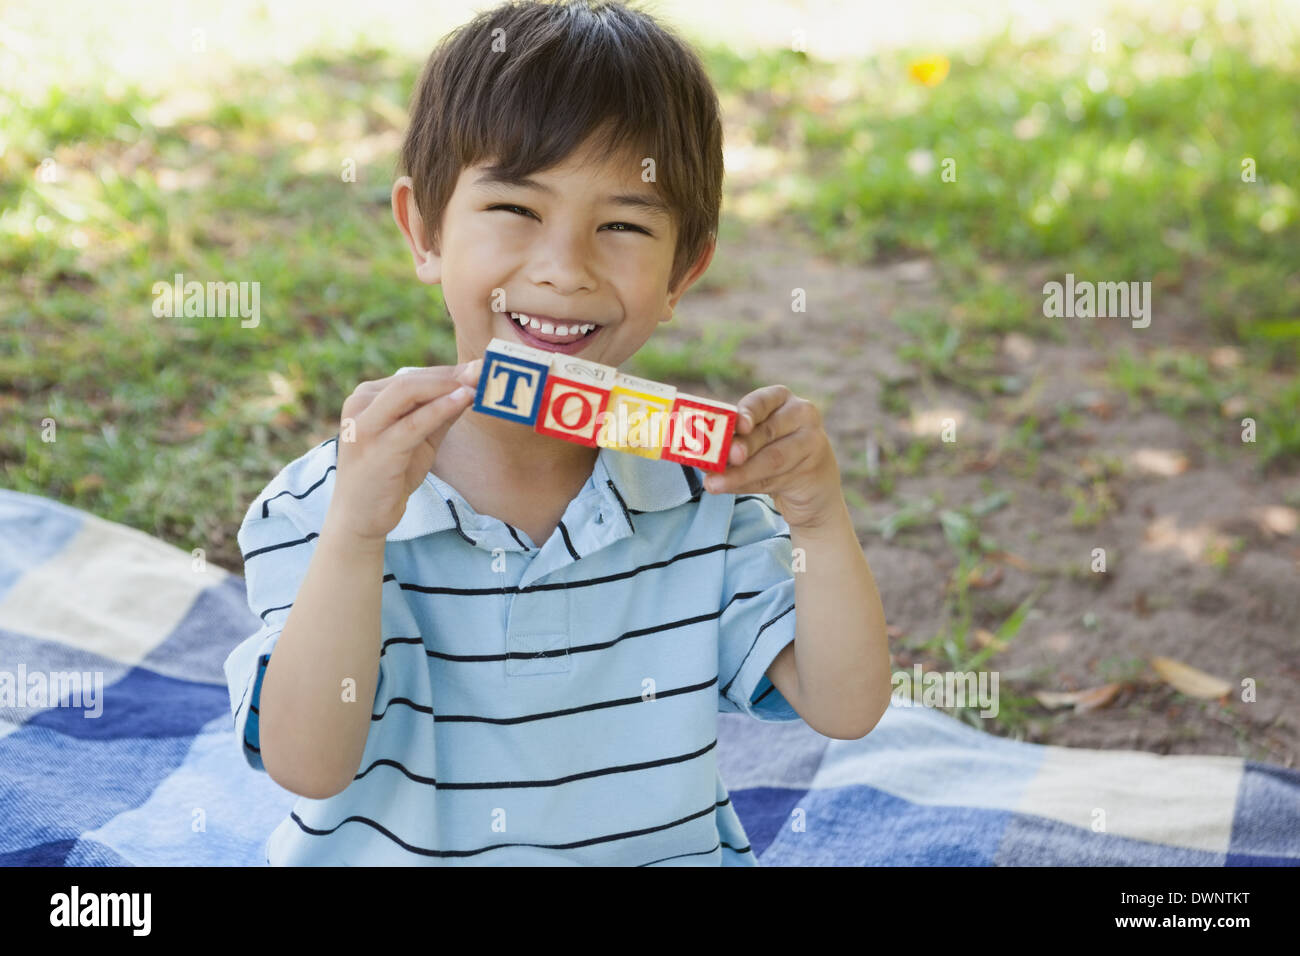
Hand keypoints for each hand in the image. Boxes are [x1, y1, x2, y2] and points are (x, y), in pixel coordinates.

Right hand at [327, 359, 482, 544]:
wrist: (361, 516)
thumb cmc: (390, 474)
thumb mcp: (419, 438)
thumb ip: (440, 412)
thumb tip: (472, 385)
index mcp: (367, 397)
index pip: (412, 377)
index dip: (448, 372)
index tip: (480, 368)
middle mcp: (359, 405)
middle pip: (410, 380)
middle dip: (451, 375)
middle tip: (484, 371)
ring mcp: (365, 426)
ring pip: (408, 393)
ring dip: (447, 386)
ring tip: (477, 383)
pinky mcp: (377, 448)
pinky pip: (414, 423)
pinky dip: (441, 408)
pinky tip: (463, 399)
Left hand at [702, 384, 842, 530]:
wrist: (811, 481)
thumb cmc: (772, 450)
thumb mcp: (753, 438)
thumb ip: (730, 441)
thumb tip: (698, 452)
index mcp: (779, 397)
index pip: (761, 401)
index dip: (748, 412)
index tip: (739, 425)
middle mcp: (801, 414)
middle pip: (767, 432)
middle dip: (741, 447)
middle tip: (720, 461)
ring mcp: (812, 441)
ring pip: (772, 459)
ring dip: (740, 474)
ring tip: (714, 484)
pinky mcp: (813, 470)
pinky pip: (776, 479)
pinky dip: (749, 485)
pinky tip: (731, 488)